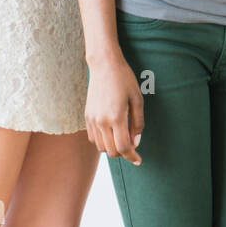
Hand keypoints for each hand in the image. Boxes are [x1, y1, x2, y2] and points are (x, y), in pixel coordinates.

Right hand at [85, 51, 144, 165]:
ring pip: (101, 147)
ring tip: (123, 137)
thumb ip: (138, 122)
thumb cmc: (124, 80)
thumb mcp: (137, 99)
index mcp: (116, 117)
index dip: (132, 156)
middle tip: (133, 145)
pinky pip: (93, 138)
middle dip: (124, 152)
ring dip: (113, 148)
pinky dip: (103, 141)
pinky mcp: (87, 116)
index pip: (123, 147)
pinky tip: (112, 133)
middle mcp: (101, 121)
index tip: (138, 160)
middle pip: (112, 151)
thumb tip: (136, 141)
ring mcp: (92, 120)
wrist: (104, 66)